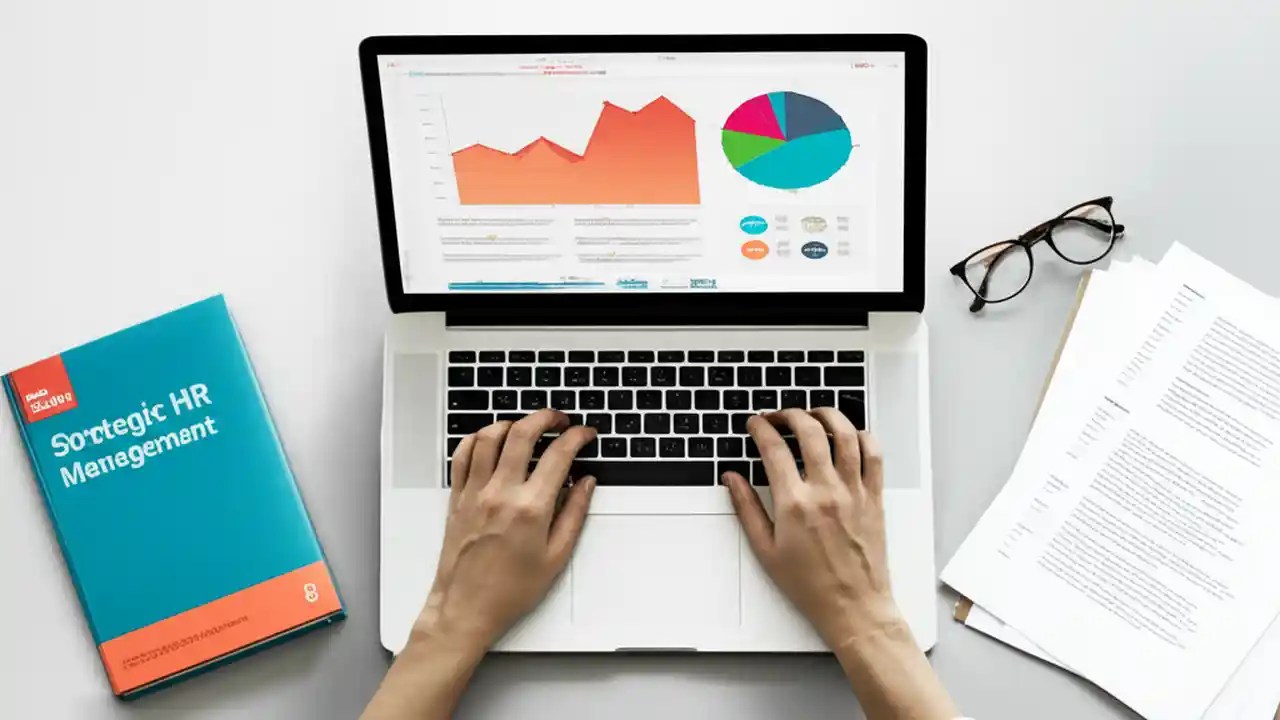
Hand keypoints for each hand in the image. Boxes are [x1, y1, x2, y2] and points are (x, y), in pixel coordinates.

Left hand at [416, 409, 597, 653]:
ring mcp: (475, 493)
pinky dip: (477, 440)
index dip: (577, 437)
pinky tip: (490, 441)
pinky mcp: (457, 498)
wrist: (466, 608)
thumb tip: (586, 483)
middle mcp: (501, 494)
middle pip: (522, 433)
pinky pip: (462, 455)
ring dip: (512, 424)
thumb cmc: (511, 590)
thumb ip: (574, 514)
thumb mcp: (556, 557)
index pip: (559, 455)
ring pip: (489, 437)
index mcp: (531, 509)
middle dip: (546, 418)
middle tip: (559, 420)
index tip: (585, 434)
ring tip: (526, 427)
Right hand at [724, 409, 957, 718]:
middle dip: (790, 414)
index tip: (755, 424)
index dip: (760, 428)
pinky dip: (862, 437)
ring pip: (844, 435)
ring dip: (827, 415)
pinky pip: (874, 455)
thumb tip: (732, 479)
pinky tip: (849, 435)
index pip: (774, 449)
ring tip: (813, 414)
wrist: (853, 606)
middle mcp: (826, 492)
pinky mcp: (874, 497)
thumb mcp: (765, 550)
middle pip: (809, 432)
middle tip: (780, 416)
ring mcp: (854, 492)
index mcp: (795, 504)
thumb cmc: (810, 585)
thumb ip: (747, 509)